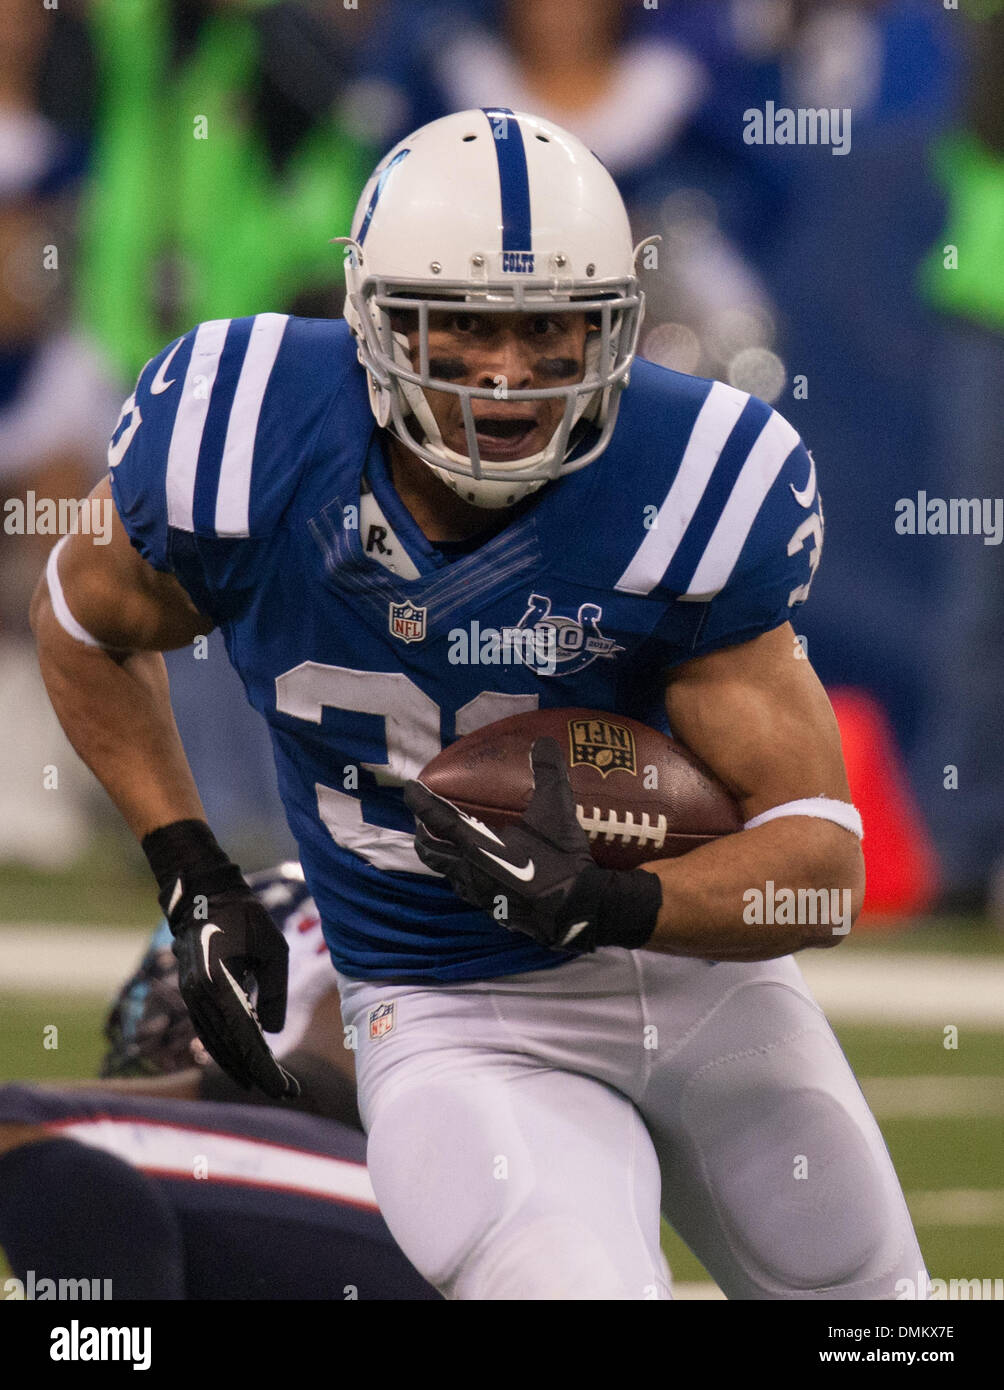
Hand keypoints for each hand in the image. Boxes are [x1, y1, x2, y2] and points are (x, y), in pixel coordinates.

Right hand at [162, 865, 299, 1099]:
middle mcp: (200, 998)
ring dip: (241, 1066)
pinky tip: (244, 1061)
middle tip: (287, 1092)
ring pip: (216, 1045)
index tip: (285, 1088)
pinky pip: (209, 1032)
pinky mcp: (191, 995)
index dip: (266, 1068)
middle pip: (230, 1049)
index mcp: (219, 986)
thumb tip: (271, 1033)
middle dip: (258, 1074)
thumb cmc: (245, 917)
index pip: (246, 1040)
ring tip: (269, 1083)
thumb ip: (274, 992)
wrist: (204, 896)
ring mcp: (191, 998)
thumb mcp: (272, 950)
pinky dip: (227, 1050)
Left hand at [404, 737, 661, 952]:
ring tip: (451, 845)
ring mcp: (480, 895)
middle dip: (423, 835)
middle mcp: (469, 871)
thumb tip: (543, 741)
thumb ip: (548, 774)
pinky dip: (467, 877)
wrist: (576, 910)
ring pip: (449, 875)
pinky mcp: (495, 911)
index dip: (420, 801)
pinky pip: (470, 891)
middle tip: (425, 822)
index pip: (438, 818)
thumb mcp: (556, 811)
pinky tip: (483, 873)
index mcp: (476, 845)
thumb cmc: (559, 860)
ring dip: (444, 858)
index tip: (409, 788)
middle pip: (431, 853)